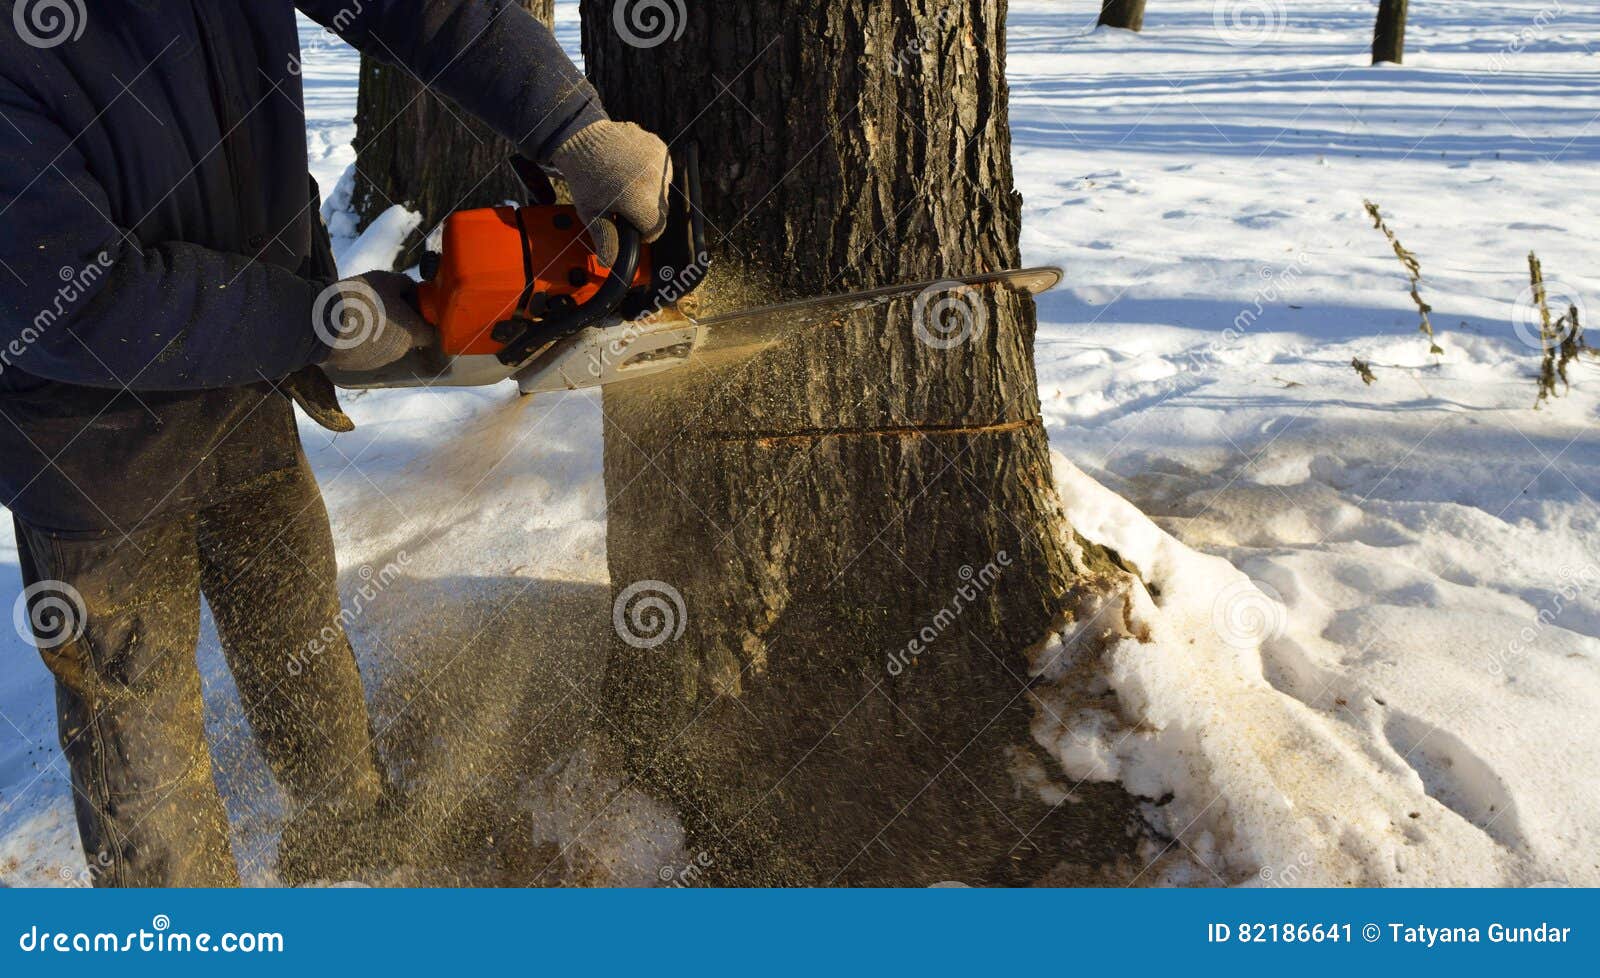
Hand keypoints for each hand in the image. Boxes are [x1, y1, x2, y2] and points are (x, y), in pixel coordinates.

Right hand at [321, 271, 433, 372]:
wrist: (319, 322)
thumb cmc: (358, 299)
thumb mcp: (385, 279)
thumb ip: (404, 284)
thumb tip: (411, 289)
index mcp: (411, 333)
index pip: (430, 332)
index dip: (424, 319)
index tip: (413, 307)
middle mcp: (399, 352)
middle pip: (408, 337)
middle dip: (401, 323)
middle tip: (384, 305)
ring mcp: (379, 361)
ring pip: (388, 345)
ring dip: (382, 332)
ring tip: (363, 314)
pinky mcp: (359, 366)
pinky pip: (369, 352)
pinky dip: (364, 341)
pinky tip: (351, 326)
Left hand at [550, 121, 671, 266]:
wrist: (583, 138)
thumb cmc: (585, 178)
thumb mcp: (591, 212)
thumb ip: (605, 239)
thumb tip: (610, 263)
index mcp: (640, 199)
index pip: (655, 229)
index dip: (641, 232)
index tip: (628, 223)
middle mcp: (655, 180)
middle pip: (661, 211)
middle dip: (645, 211)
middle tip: (623, 202)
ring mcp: (659, 161)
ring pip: (663, 191)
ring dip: (650, 193)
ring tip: (626, 183)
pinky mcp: (660, 148)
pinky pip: (663, 171)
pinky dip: (652, 174)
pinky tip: (632, 169)